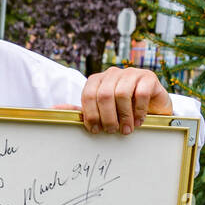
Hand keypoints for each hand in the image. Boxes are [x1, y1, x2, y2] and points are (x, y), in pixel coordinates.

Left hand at [55, 66, 171, 133]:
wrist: (151, 106)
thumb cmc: (122, 109)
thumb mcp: (99, 111)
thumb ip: (80, 111)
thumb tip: (53, 109)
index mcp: (97, 80)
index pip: (88, 94)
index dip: (91, 115)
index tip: (96, 130)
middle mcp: (113, 73)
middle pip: (104, 95)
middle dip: (107, 117)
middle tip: (112, 131)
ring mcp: (131, 73)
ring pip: (122, 94)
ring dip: (124, 116)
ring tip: (127, 129)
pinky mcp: (148, 77)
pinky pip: (141, 93)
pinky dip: (139, 110)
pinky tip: (139, 120)